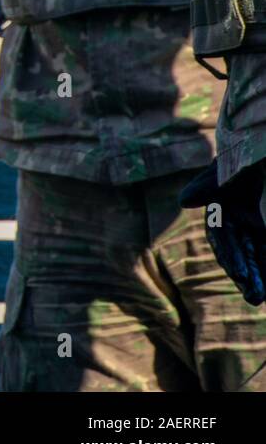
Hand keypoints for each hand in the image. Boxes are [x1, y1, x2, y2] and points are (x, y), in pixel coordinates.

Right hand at [180, 161, 265, 304]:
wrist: (252, 145)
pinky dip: (264, 264)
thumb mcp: (223, 168)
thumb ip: (206, 184)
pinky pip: (261, 246)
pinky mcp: (259, 224)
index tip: (241, 275)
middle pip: (238, 252)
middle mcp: (233, 220)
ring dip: (258, 276)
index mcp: (219, 208)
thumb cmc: (238, 155)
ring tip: (262, 297)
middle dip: (245, 276)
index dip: (230, 257)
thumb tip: (185, 201)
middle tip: (255, 298)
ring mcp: (249, 222)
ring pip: (253, 254)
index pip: (221, 238)